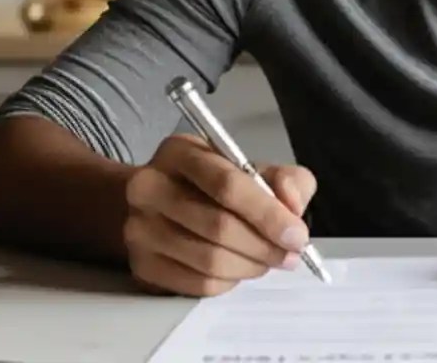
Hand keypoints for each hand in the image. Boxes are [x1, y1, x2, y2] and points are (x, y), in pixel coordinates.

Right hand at [124, 134, 315, 296]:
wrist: (156, 206)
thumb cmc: (212, 185)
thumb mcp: (251, 168)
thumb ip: (285, 180)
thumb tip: (293, 207)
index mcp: (180, 152)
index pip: (227, 185)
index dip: (267, 214)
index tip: (296, 235)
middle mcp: (150, 187)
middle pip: (218, 226)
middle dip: (264, 246)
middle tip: (290, 255)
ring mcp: (140, 228)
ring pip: (210, 261)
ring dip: (250, 266)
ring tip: (267, 261)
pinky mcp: (142, 265)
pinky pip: (197, 284)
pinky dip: (229, 282)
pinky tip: (239, 268)